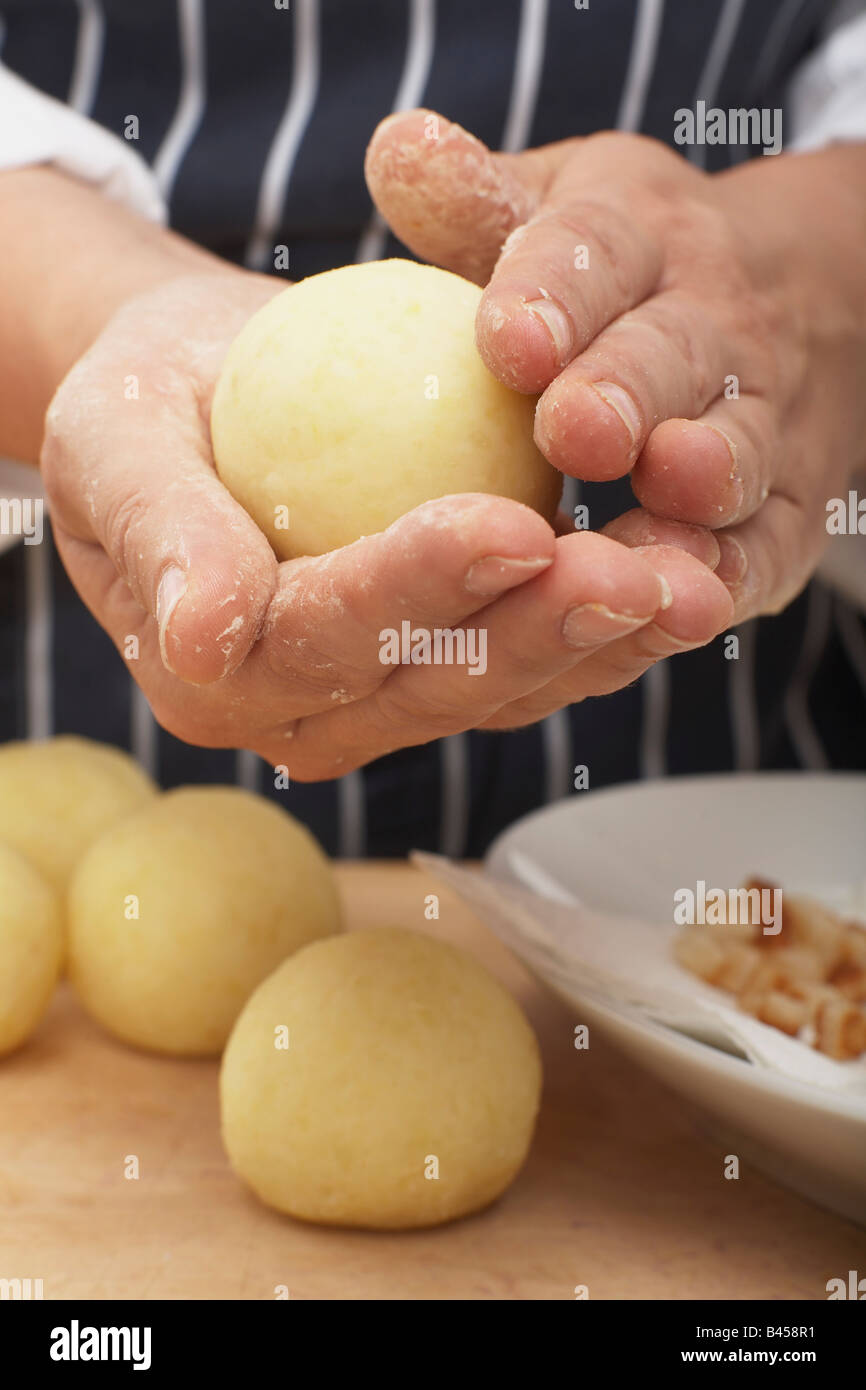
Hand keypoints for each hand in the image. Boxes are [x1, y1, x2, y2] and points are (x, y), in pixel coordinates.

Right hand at [44, 270, 728, 773]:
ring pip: (500, 687)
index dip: (413, 590)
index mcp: (212, 673)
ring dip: (598, 642)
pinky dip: (609, 628)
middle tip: (634, 570)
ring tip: (686, 581)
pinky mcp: (445, 672)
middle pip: (427, 683)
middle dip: (535, 631)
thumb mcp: (113, 436)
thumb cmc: (147, 402)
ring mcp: (382, 702)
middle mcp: (303, 713)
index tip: (508, 528)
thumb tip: (202, 638)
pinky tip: (681, 581)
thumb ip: (157, 531)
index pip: (319, 636)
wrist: (204, 395)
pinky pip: (534, 661)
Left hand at [366, 113, 865, 624]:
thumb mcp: (557, 215)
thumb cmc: (618, 276)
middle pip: (672, 352)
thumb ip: (476, 206)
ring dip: (703, 482)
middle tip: (577, 432)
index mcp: (638, 237)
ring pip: (737, 450)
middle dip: (629, 390)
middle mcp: (712, 320)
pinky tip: (688, 600)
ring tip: (662, 503)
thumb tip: (396, 150)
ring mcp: (762, 415)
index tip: (507, 340)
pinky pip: (766, 545)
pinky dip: (733, 574)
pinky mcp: (787, 507)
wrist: (793, 306)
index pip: (594, 252)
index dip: (554, 293)